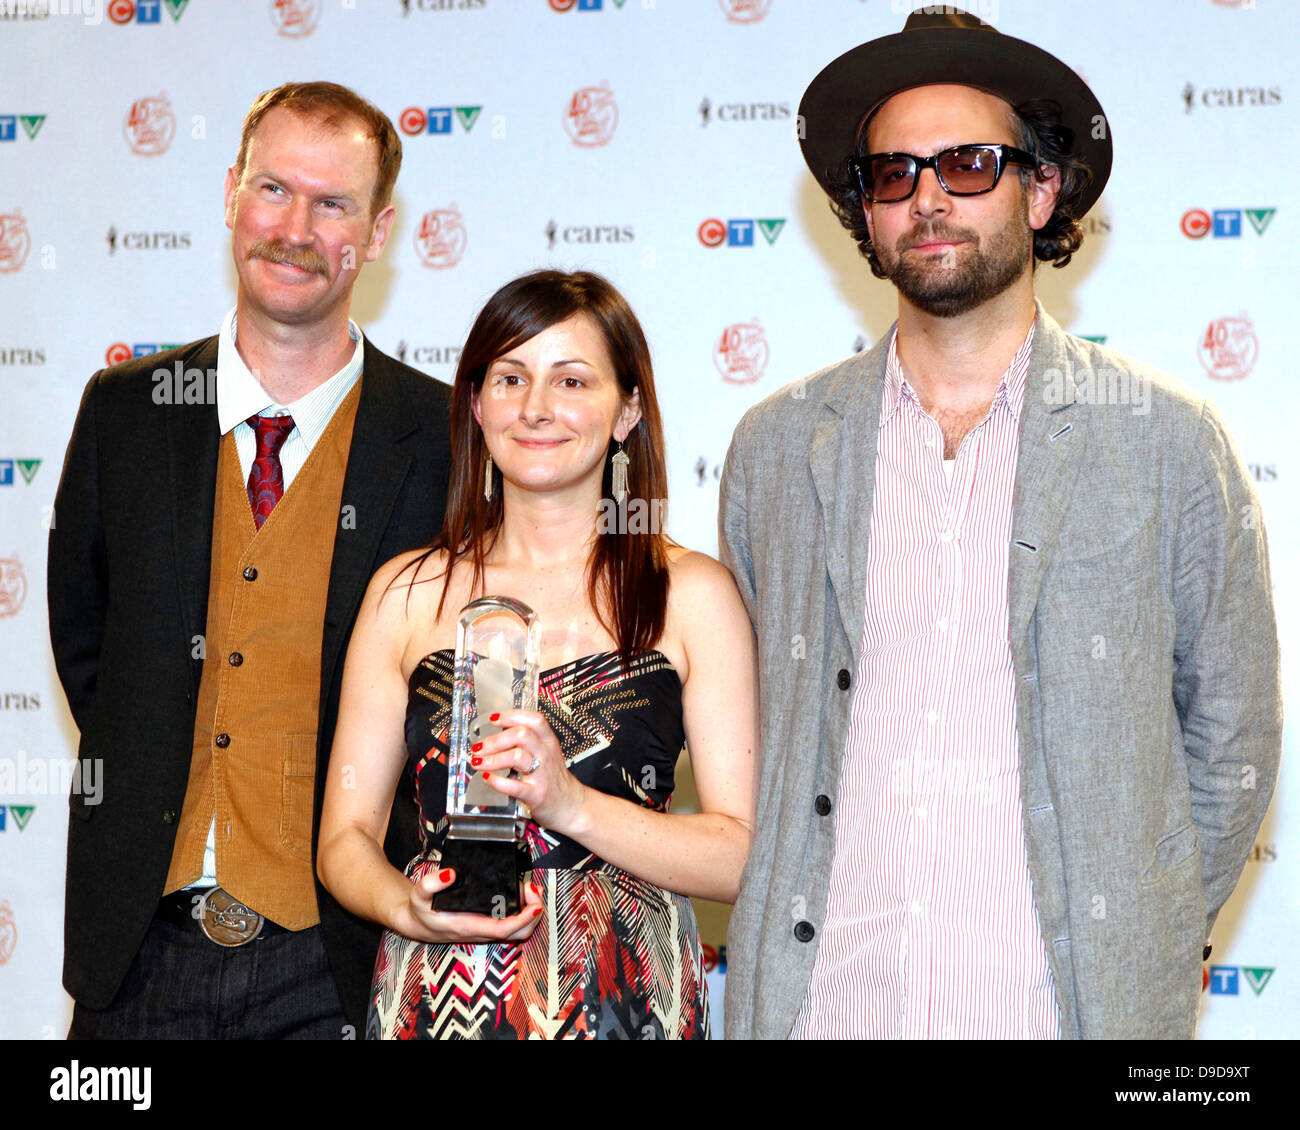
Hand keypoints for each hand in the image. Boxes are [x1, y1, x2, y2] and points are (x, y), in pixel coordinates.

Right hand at [393, 865, 543, 944]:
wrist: (417, 923)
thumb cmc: (420, 911)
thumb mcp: (419, 895)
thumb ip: (431, 884)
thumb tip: (450, 874)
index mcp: (467, 927)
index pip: (502, 929)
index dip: (522, 919)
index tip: (534, 904)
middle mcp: (481, 932)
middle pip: (518, 934)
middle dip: (533, 914)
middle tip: (530, 889)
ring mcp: (486, 929)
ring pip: (518, 931)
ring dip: (530, 912)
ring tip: (530, 889)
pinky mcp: (488, 924)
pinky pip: (513, 923)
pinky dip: (524, 910)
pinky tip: (525, 893)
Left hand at [471, 709, 590, 834]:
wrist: (570, 805)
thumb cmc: (553, 779)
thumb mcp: (546, 753)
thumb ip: (527, 742)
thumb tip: (498, 732)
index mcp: (548, 742)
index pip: (534, 720)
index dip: (512, 716)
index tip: (493, 719)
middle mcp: (546, 755)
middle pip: (522, 735)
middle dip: (495, 740)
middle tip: (480, 747)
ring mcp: (542, 774)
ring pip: (517, 757)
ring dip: (492, 759)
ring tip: (478, 762)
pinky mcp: (536, 794)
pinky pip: (514, 786)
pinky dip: (496, 781)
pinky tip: (487, 777)